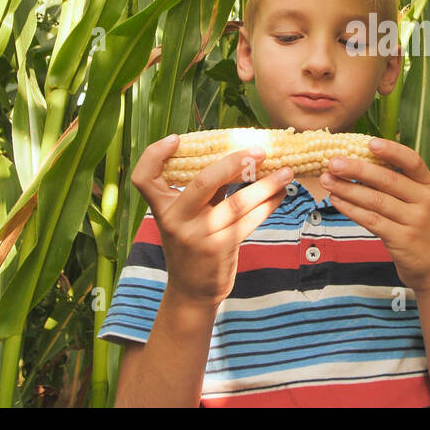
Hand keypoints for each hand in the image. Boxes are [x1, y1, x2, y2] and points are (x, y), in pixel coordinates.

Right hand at [130, 134, 293, 307]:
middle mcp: (176, 220)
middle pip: (203, 181)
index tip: (176, 139)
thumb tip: (238, 155)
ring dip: (266, 185)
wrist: (191, 290)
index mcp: (162, 207)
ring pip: (237, 202)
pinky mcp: (220, 248)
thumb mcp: (186, 217)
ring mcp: (198, 235)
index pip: (143, 177)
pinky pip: (250, 220)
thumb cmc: (191, 243)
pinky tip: (280, 195)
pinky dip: (268, 205)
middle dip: (235, 161)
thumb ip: (203, 190)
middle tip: (260, 151)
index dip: (155, 154)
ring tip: (286, 173)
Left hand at [320, 138, 429, 293]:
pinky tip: (336, 200)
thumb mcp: (415, 201)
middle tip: (333, 162)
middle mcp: (424, 201)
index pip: (412, 162)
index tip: (370, 142)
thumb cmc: (415, 226)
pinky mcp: (401, 239)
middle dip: (357, 169)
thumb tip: (357, 159)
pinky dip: (351, 209)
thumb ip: (395, 183)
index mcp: (427, 185)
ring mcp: (414, 221)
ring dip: (348, 189)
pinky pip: (371, 220)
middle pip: (388, 180)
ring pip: (376, 200)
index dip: (392, 151)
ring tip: (327, 180)